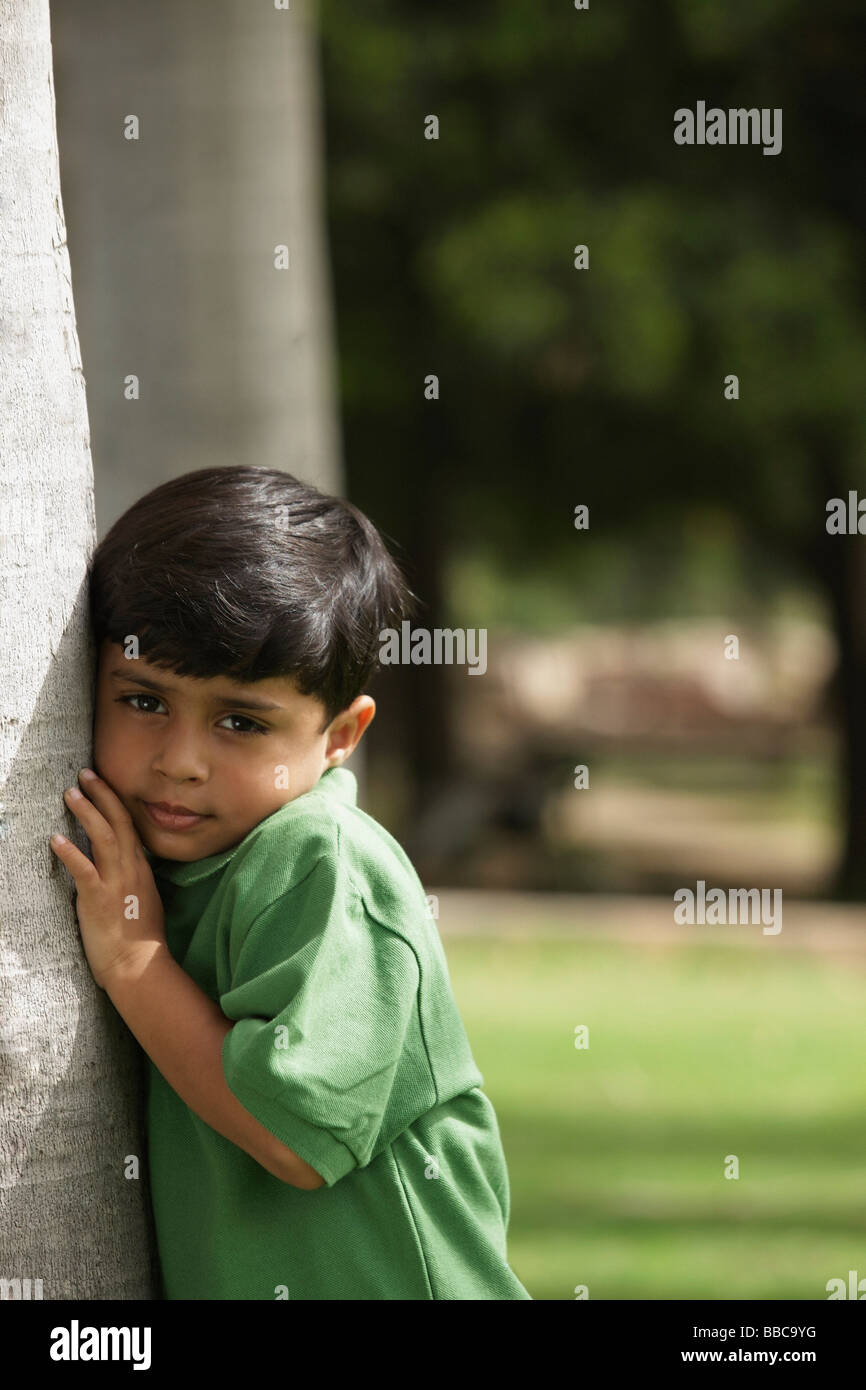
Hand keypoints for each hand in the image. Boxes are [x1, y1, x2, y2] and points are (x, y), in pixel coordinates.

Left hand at [49, 769, 166, 988]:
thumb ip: (131, 880)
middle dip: (102, 795)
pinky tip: (55, 839)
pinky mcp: (99, 898)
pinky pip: (84, 869)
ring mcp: (117, 882)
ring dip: (87, 812)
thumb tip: (117, 869)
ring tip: (70, 794)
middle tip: (85, 774)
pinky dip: (70, 852)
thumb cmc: (140, 940)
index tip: (102, 784)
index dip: (115, 802)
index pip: (131, 826)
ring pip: (104, 836)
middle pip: (119, 822)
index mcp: (142, 869)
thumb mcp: (142, 900)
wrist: (139, 966)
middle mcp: (132, 870)